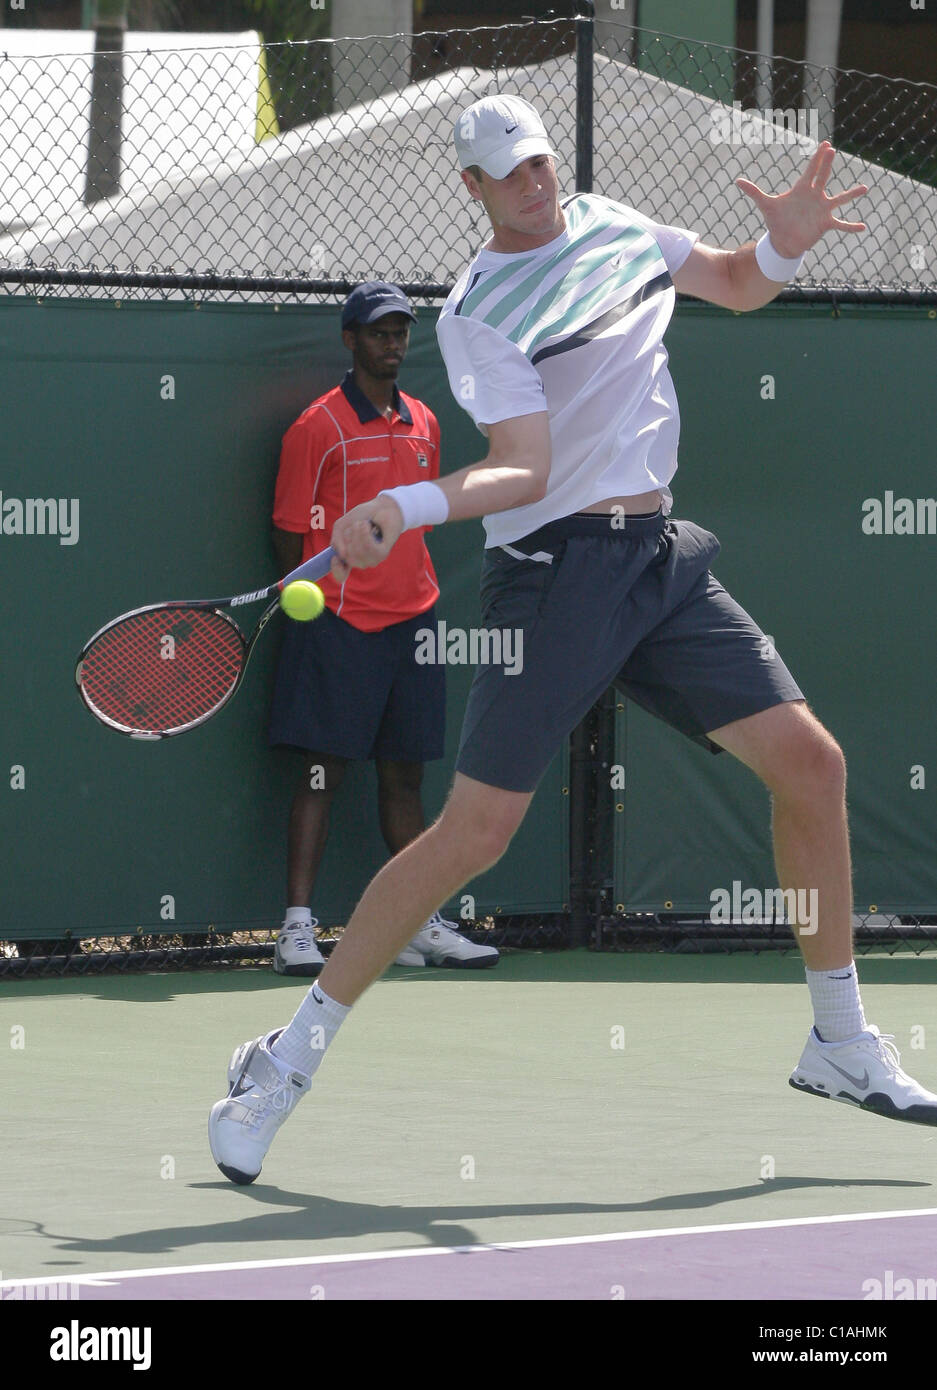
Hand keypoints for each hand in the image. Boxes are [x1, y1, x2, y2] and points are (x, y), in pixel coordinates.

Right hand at [329, 495, 403, 581]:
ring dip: (357, 533)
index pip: (341, 574)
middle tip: (355, 525)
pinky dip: (366, 534)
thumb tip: (341, 554)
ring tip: (363, 523)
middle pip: (348, 558)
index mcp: (349, 556)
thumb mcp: (342, 526)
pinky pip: (369, 549)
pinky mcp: (382, 554)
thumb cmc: (362, 517)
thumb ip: (336, 539)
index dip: (337, 570)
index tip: (335, 559)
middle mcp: (360, 561)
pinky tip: (368, 526)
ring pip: (358, 553)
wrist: (381, 507)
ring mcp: (372, 559)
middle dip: (347, 537)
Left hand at [736, 141, 867, 258]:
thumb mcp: (766, 205)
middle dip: (826, 165)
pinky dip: (851, 227)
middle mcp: (815, 197)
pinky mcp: (825, 224)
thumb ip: (754, 192)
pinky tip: (863, 227)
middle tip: (832, 150)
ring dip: (851, 194)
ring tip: (864, 188)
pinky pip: (841, 224)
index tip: (826, 145)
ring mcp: (822, 210)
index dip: (817, 158)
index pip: (811, 170)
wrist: (783, 241)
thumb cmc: (777, 220)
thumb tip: (737, 181)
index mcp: (803, 190)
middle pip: (823, 177)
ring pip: (839, 199)